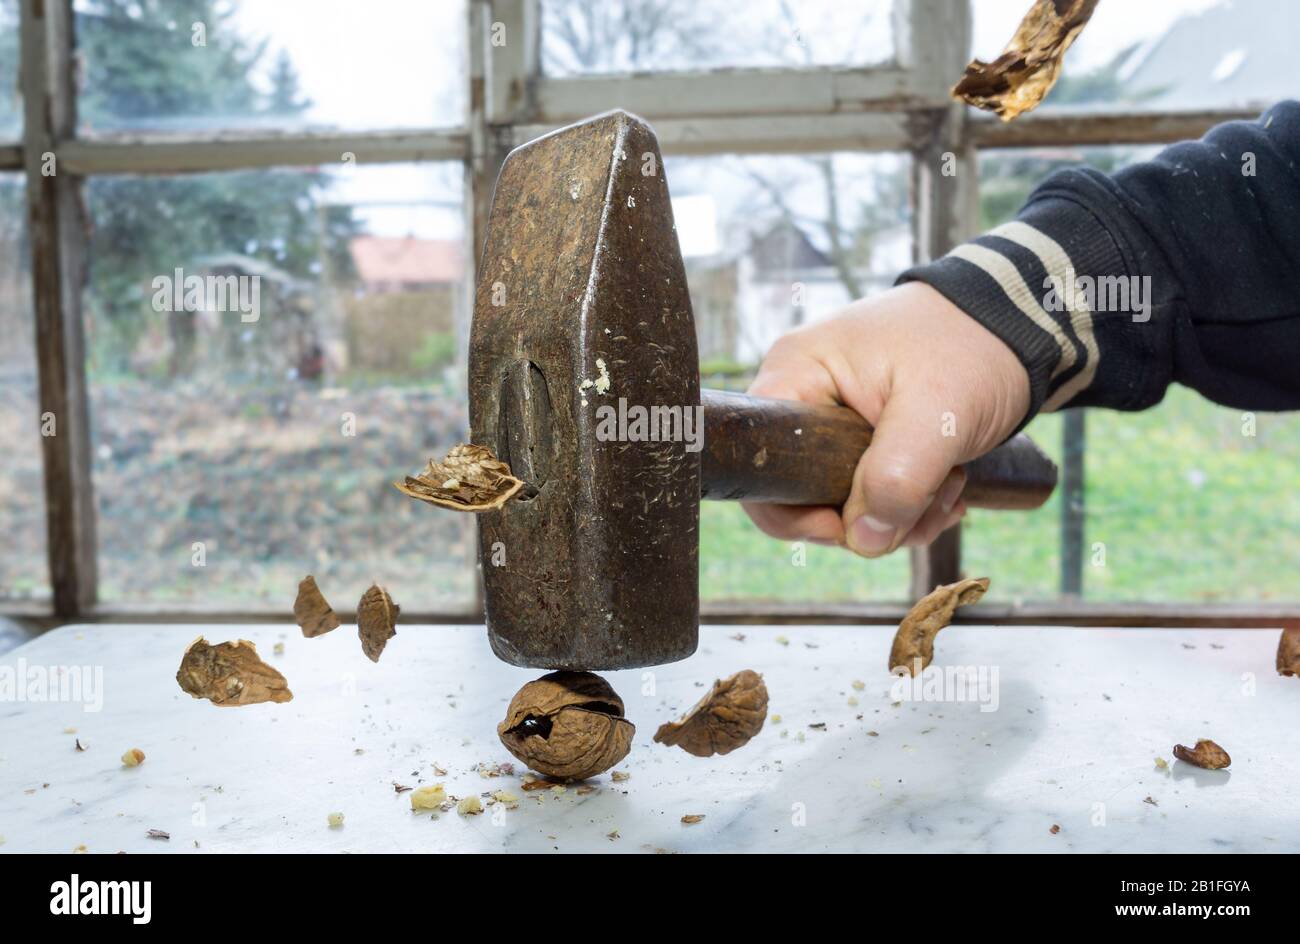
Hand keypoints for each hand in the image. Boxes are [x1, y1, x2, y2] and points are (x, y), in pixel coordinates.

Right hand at [742, 281, 1030, 556]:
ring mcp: (835, 421)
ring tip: (950, 485)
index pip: (762, 465)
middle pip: (802, 494)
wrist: (1018, 322)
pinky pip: (871, 494)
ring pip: (843, 503)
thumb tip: (861, 541)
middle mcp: (805, 398)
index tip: (850, 523)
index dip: (795, 511)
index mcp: (797, 375)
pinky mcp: (866, 439)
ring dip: (901, 514)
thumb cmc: (971, 345)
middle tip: (925, 502)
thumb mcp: (935, 413)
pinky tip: (948, 486)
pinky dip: (910, 506)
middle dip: (868, 517)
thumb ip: (895, 479)